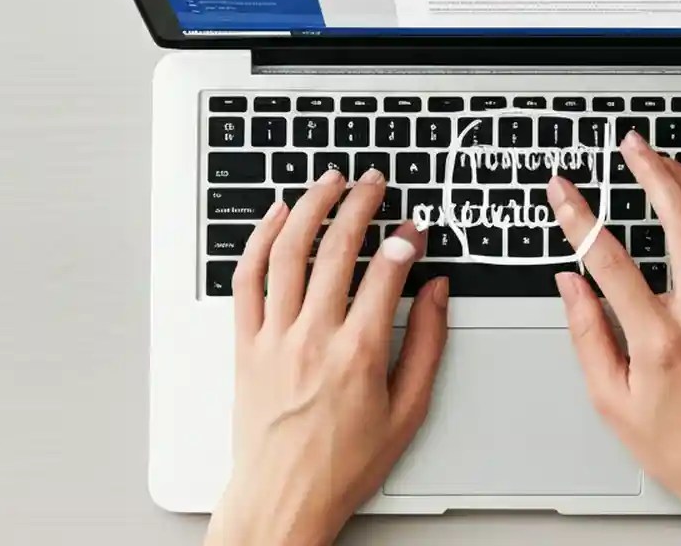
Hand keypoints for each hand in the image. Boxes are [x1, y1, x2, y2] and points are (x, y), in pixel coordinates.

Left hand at [205, 168, 449, 545]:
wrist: (283, 499)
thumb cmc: (343, 465)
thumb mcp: (407, 410)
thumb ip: (426, 344)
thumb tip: (435, 293)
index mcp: (358, 354)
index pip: (386, 273)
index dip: (405, 240)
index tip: (414, 226)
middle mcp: (313, 338)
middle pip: (336, 249)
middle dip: (360, 205)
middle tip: (374, 182)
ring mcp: (274, 337)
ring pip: (288, 252)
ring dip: (310, 207)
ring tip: (328, 182)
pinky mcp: (245, 344)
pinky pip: (247, 279)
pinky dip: (260, 240)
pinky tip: (276, 216)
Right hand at [548, 132, 680, 545]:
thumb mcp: (612, 403)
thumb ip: (587, 336)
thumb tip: (572, 285)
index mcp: (660, 341)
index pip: (611, 260)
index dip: (580, 217)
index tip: (563, 191)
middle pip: (680, 221)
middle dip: (652, 172)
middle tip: (631, 146)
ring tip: (665, 161)